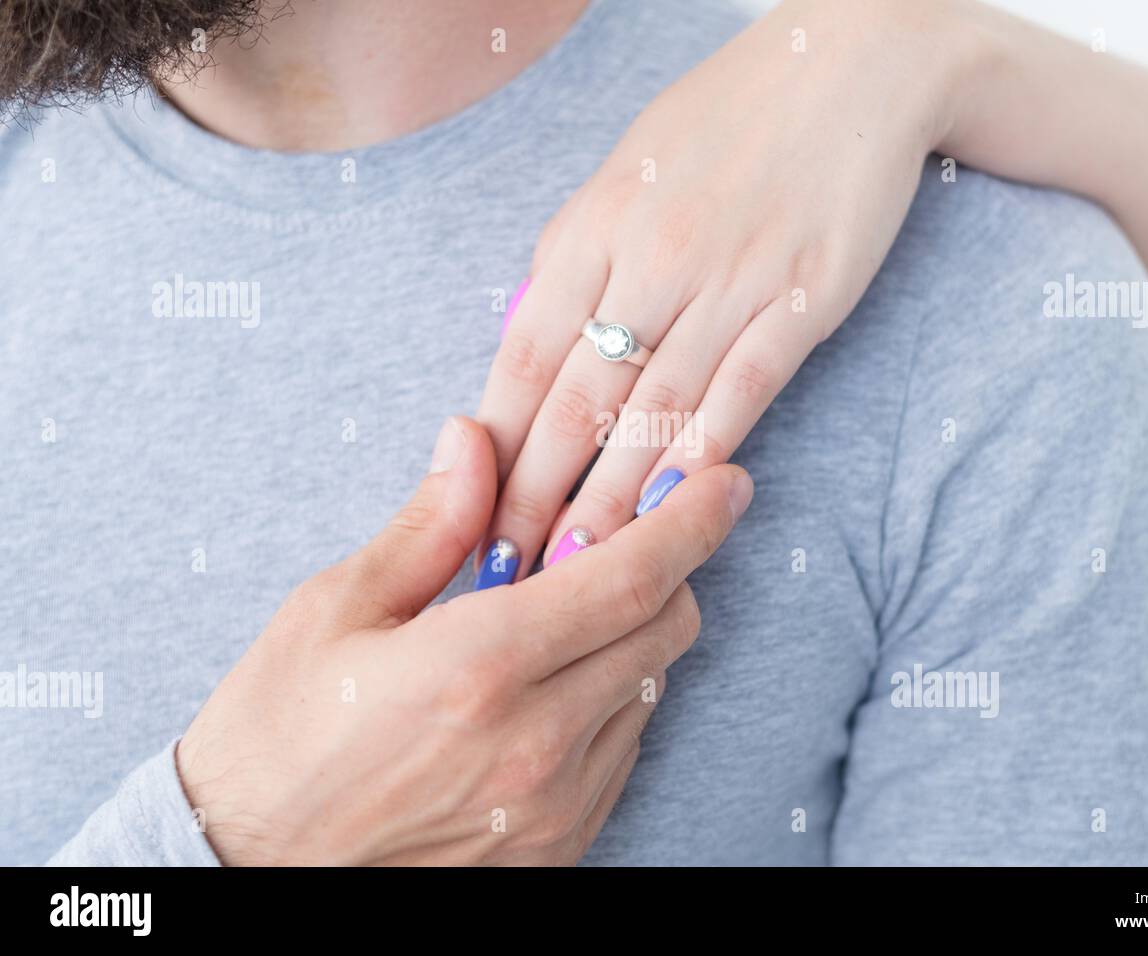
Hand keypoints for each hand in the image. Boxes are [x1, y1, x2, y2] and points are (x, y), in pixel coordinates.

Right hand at [177, 416, 752, 865]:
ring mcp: (556, 804)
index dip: (692, 521)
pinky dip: (609, 700)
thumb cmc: (277, 737)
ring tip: (558, 621)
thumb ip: (430, 524)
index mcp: (481, 667)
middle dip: (663, 572)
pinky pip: (623, 749)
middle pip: (664, 627)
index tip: (725, 483)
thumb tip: (474, 439)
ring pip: (650, 686)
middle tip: (615, 542)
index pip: (632, 576)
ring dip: (630, 637)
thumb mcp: (334, 611)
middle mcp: (538, 741)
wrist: (249, 871)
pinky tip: (546, 688)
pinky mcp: (559, 845)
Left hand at [473, 0, 972, 577]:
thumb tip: (533, 341)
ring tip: (579, 569)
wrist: (853, 66)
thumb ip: (577, 256)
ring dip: (613, 500)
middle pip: (579, 400)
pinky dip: (703, 456)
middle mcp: (649, 255)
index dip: (495, 447)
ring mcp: (727, 279)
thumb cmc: (728, 121)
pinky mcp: (799, 300)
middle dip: (536, 496)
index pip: (526, 356)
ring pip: (654, 411)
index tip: (470, 514)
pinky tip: (676, 513)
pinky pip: (740, 392)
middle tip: (507, 571)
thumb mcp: (626, 167)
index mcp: (593, 223)